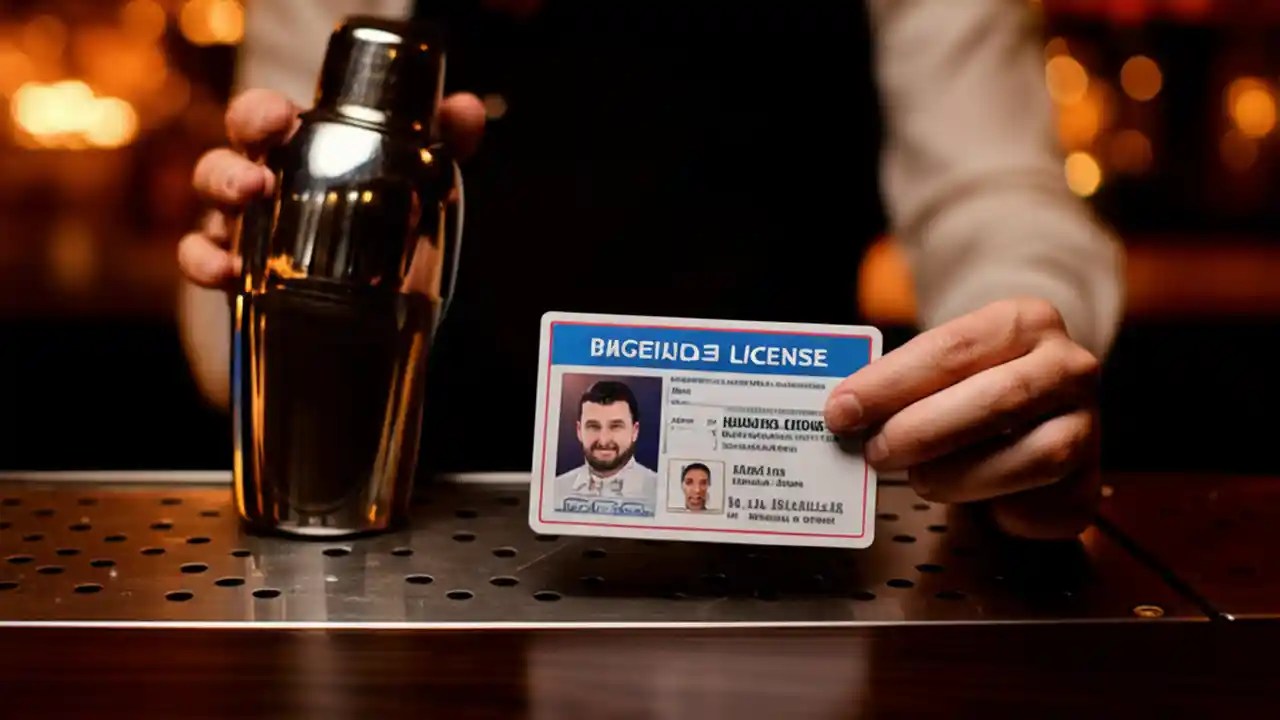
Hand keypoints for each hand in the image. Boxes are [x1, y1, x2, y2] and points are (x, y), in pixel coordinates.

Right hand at [177, 88, 486, 289]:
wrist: (371, 290)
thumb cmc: (379, 212)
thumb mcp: (416, 175)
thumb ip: (442, 140)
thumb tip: (467, 110)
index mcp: (294, 153)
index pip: (262, 120)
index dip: (261, 114)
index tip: (281, 120)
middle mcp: (260, 185)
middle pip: (223, 161)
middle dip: (231, 166)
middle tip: (258, 180)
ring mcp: (243, 231)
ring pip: (208, 210)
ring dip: (221, 210)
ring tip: (248, 215)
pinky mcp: (240, 277)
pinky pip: (202, 262)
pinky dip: (204, 264)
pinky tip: (226, 273)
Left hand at [823, 298, 1101, 539]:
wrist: (1034, 422)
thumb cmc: (973, 390)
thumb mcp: (943, 371)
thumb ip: (903, 384)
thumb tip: (844, 414)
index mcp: (1025, 321)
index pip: (952, 348)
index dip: (891, 383)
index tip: (842, 410)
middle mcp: (1069, 366)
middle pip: (995, 398)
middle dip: (921, 429)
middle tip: (873, 451)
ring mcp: (1088, 424)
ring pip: (1028, 454)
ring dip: (955, 471)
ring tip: (915, 476)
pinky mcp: (1086, 483)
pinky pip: (1036, 497)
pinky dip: (987, 498)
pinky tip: (956, 492)